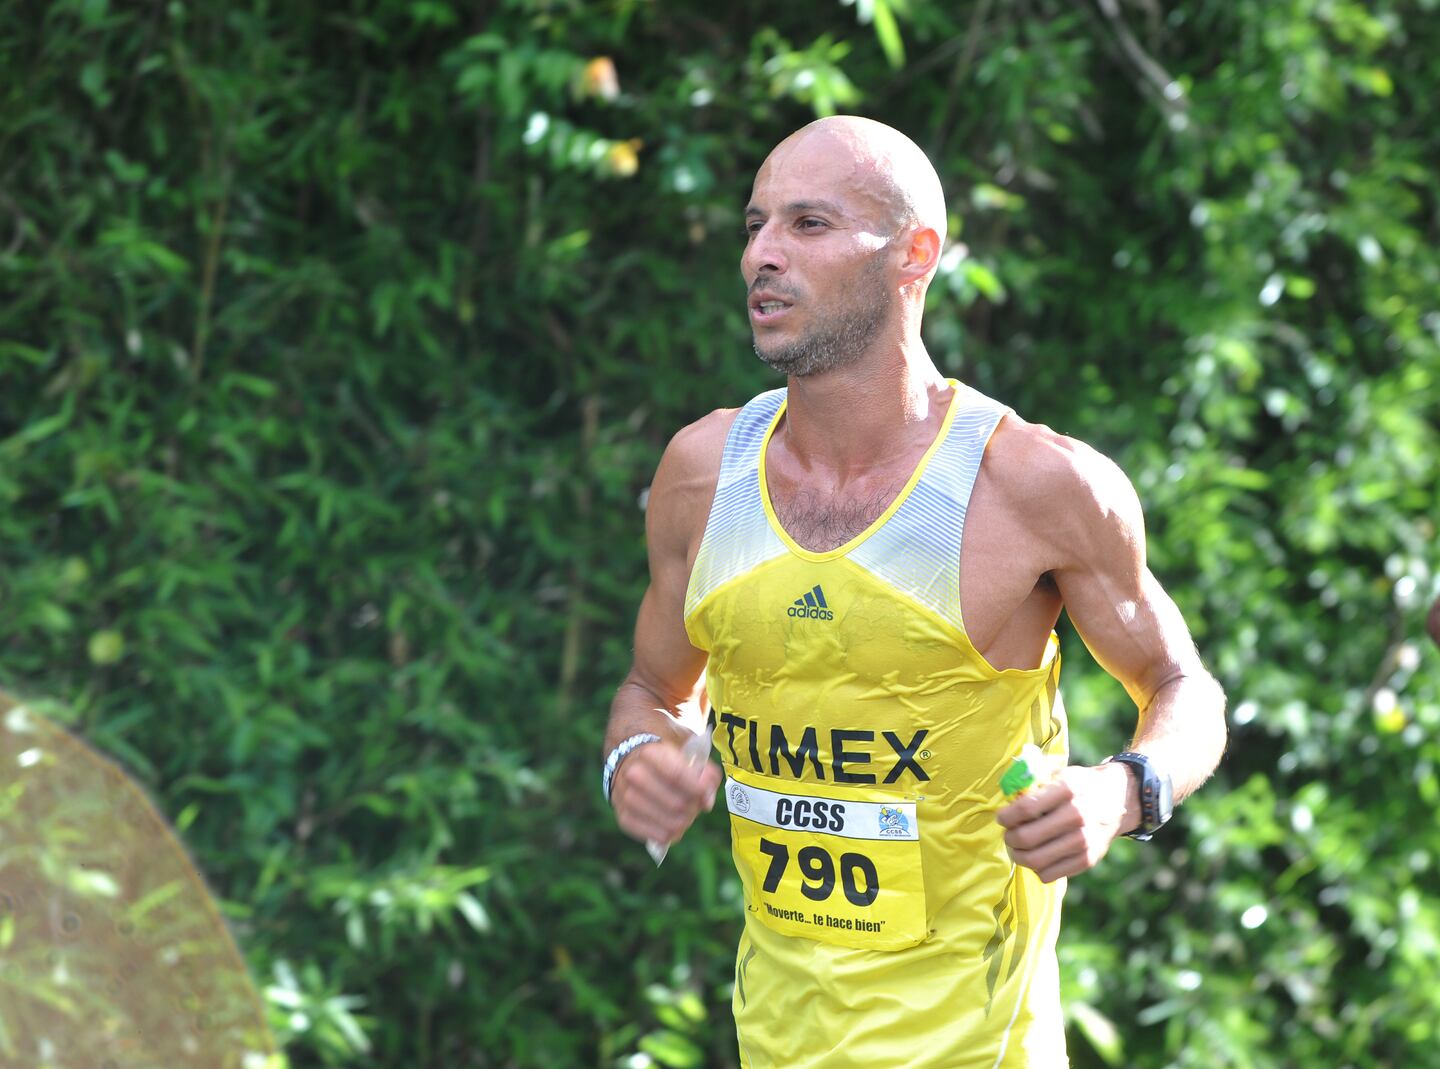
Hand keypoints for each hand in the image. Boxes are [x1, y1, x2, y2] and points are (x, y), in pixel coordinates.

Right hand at [610, 740, 722, 847]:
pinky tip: (673, 826)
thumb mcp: (686, 754)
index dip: (698, 789)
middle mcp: (634, 774)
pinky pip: (657, 836)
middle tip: (696, 805)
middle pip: (677, 803)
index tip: (706, 793)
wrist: (629, 765)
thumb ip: (705, 773)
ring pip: (670, 823)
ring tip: (686, 815)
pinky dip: (670, 834)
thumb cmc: (665, 761)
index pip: (678, 775)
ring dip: (684, 823)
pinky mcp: (624, 817)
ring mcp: (626, 797)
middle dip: (694, 808)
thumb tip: (706, 801)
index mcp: (651, 753)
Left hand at [996, 762, 1136, 882]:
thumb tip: (1007, 795)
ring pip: (1035, 860)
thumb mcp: (1060, 773)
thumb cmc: (1080, 785)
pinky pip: (1050, 874)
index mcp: (1067, 789)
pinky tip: (1037, 857)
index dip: (1007, 816)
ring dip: (1018, 856)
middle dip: (1009, 838)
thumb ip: (1033, 781)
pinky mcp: (1088, 859)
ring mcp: (1084, 840)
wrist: (1120, 799)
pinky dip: (1037, 869)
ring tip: (1017, 849)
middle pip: (1026, 838)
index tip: (1002, 818)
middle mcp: (1077, 816)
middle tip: (1008, 835)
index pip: (1026, 808)